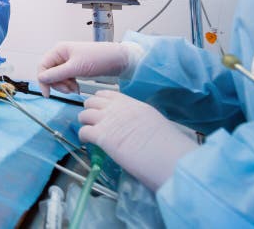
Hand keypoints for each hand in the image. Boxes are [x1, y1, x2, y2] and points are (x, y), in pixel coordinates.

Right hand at [37, 41, 143, 94]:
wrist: (118, 59)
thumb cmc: (99, 58)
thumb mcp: (76, 67)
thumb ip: (57, 74)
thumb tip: (41, 79)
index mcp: (59, 50)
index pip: (43, 66)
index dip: (43, 80)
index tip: (48, 94)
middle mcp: (62, 55)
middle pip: (49, 73)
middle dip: (57, 84)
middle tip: (68, 91)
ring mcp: (68, 62)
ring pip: (57, 78)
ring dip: (64, 86)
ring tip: (75, 89)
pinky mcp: (75, 68)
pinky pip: (66, 79)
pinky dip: (69, 85)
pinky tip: (77, 88)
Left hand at [79, 90, 197, 190]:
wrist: (170, 157)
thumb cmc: (169, 146)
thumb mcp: (154, 122)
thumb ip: (139, 120)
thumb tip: (133, 129)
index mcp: (133, 104)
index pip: (108, 94)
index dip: (101, 102)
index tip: (100, 109)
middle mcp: (118, 108)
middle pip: (92, 101)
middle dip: (90, 110)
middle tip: (93, 122)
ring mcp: (108, 120)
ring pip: (84, 114)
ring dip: (85, 123)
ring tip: (89, 132)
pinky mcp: (102, 136)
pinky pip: (83, 131)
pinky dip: (83, 137)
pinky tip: (88, 143)